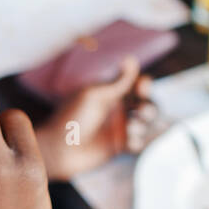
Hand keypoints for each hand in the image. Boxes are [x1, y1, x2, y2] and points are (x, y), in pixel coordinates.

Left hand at [34, 58, 157, 179]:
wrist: (59, 149)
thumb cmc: (72, 118)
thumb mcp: (94, 96)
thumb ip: (117, 82)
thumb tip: (131, 59)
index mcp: (111, 92)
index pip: (137, 85)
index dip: (144, 85)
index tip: (142, 87)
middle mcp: (117, 108)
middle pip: (147, 105)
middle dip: (149, 108)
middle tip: (141, 112)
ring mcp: (119, 127)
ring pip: (146, 124)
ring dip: (144, 125)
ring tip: (131, 129)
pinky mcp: (118, 146)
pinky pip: (139, 142)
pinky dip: (139, 141)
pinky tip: (130, 143)